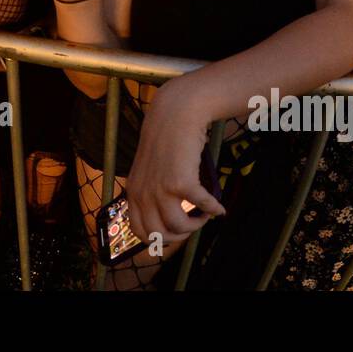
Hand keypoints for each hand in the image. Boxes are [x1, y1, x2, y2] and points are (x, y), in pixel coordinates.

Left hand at [125, 76, 224, 242]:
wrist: (174, 114)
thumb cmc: (164, 139)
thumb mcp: (148, 169)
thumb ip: (150, 191)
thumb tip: (167, 217)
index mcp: (133, 192)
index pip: (139, 231)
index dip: (159, 237)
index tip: (175, 232)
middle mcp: (143, 194)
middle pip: (159, 235)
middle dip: (179, 235)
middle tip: (192, 224)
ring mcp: (161, 190)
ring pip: (180, 227)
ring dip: (197, 225)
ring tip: (204, 215)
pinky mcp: (181, 182)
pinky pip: (202, 207)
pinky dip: (214, 209)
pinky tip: (219, 207)